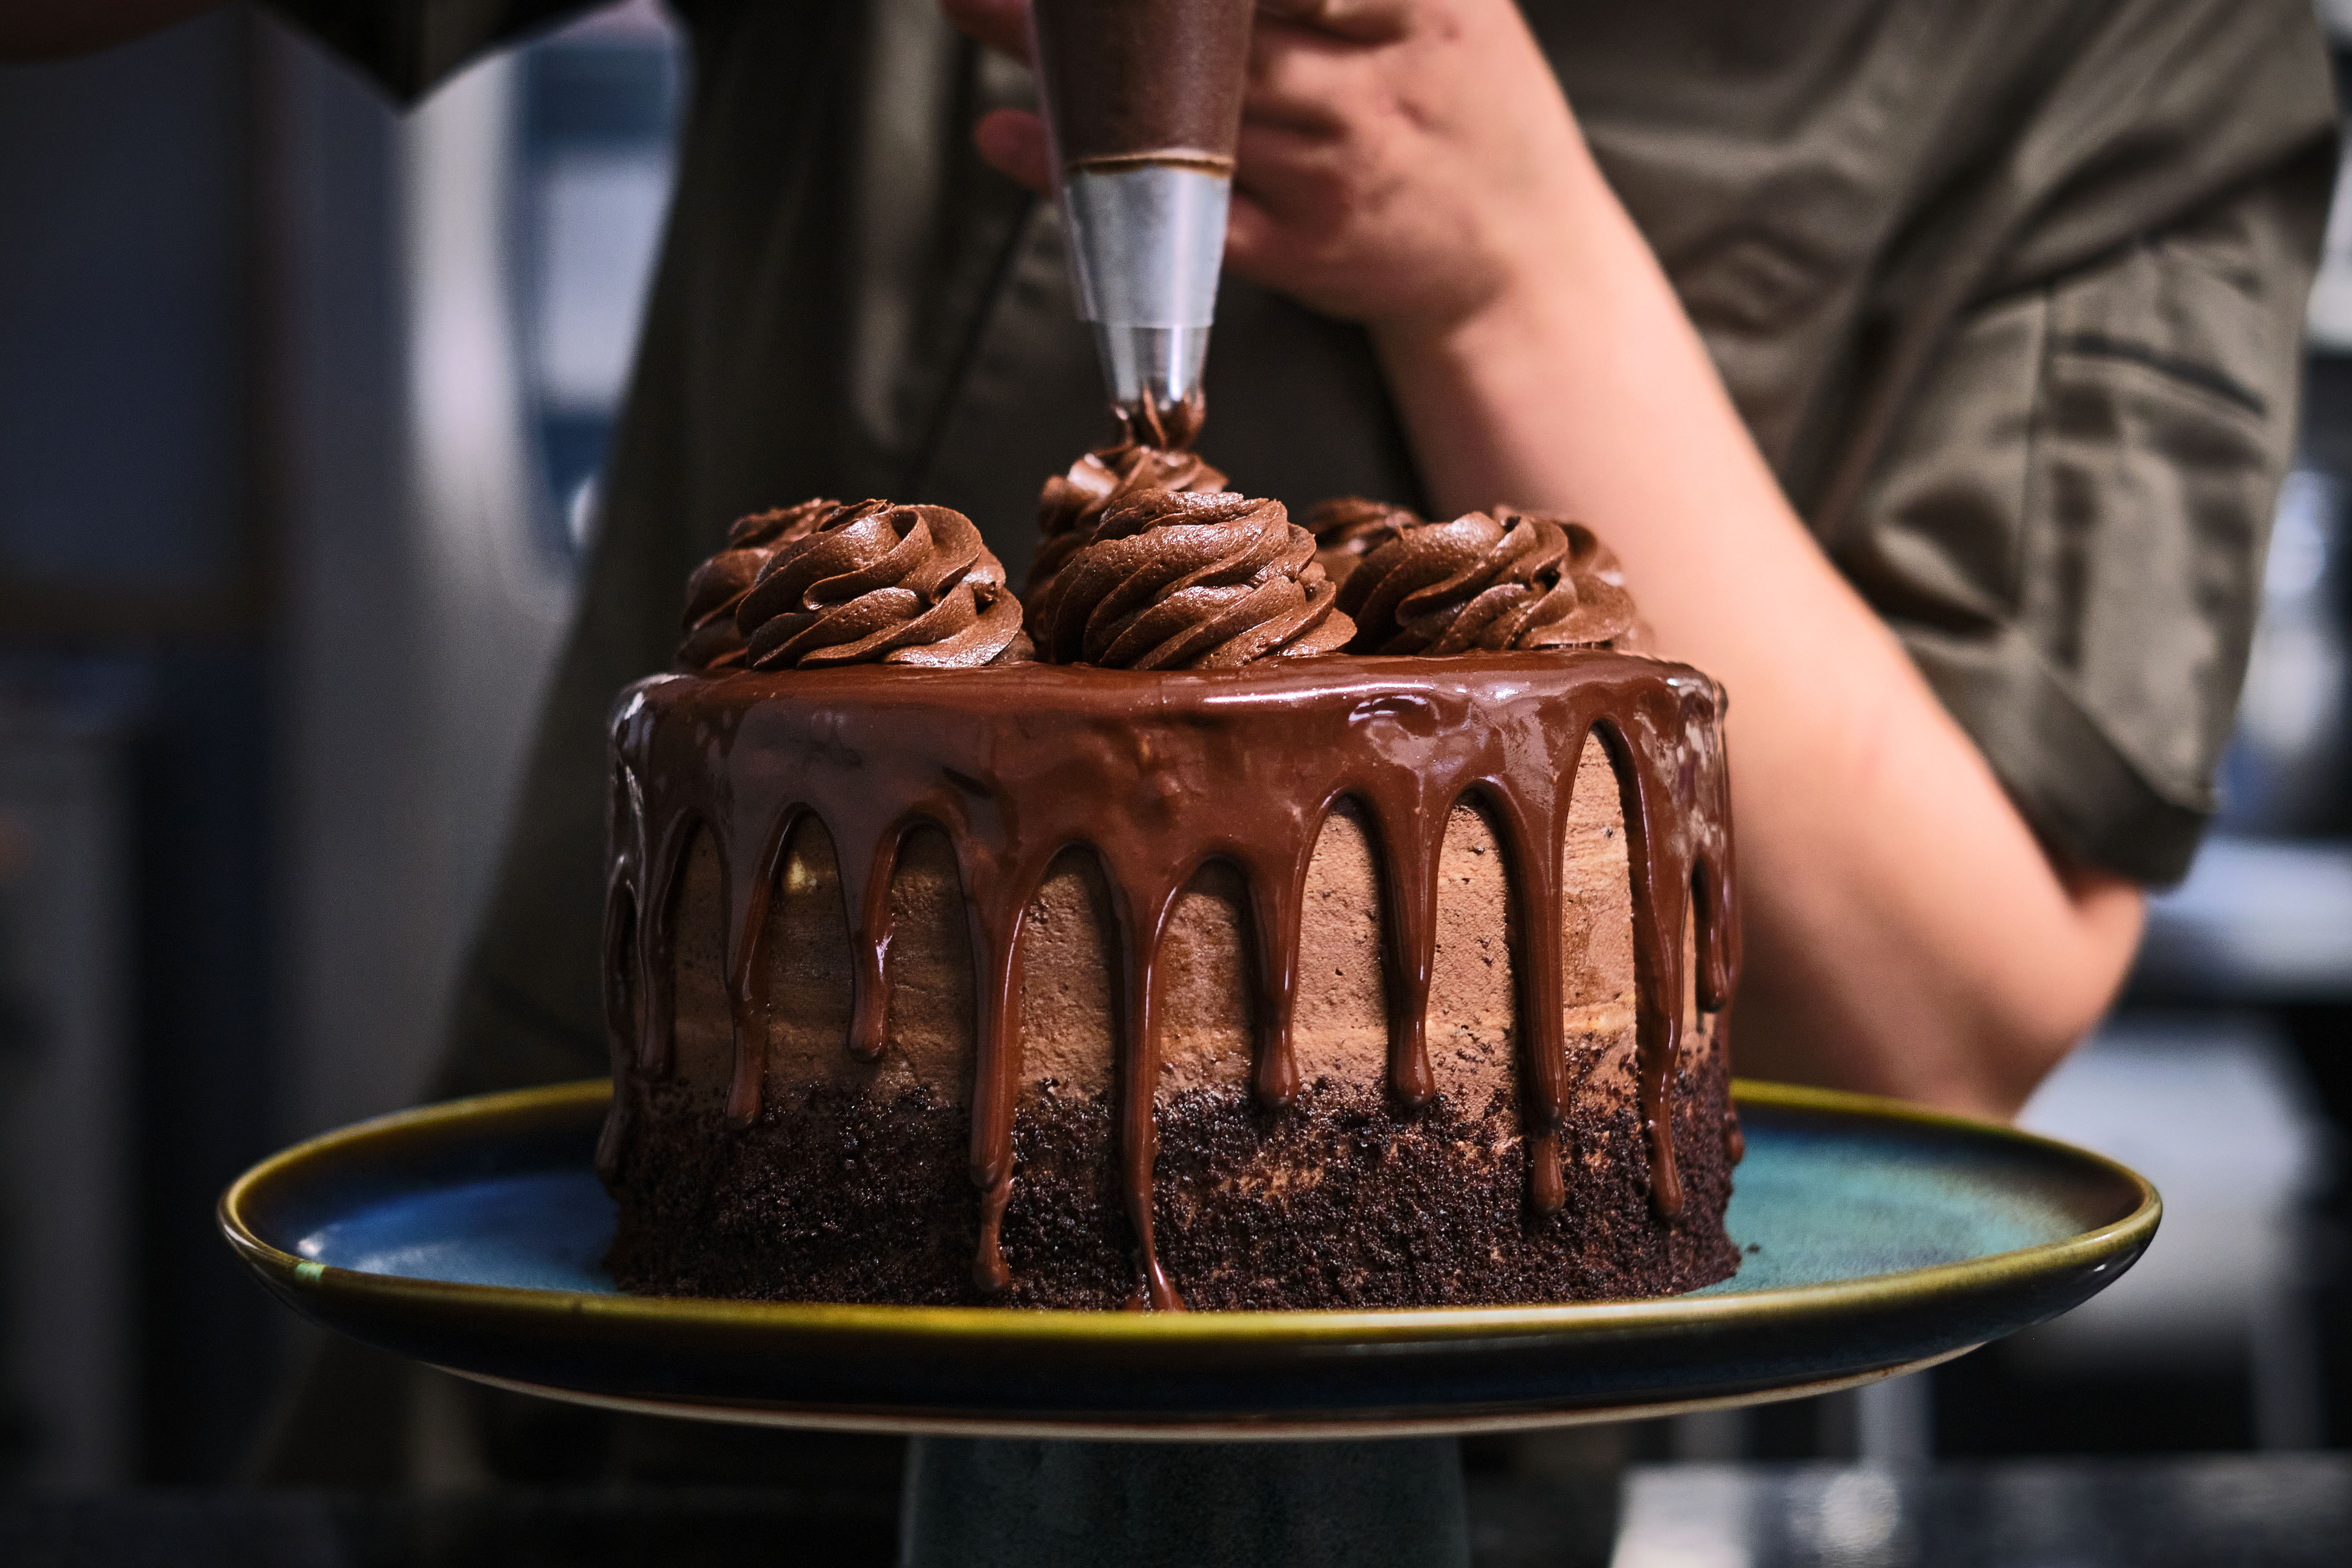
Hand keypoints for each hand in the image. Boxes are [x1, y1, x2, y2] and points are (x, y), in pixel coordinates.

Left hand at [939, 0, 1598, 339]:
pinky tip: (1013, 138)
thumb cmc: (1462, 97)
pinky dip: (1086, 181)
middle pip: (1212, 25)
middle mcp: (1370, 89)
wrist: (1519, 251)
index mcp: (1417, 5)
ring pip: (1182, 114)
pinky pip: (1175, 213)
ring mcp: (1330, 174)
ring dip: (1071, 66)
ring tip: (975, 7)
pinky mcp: (1297, 248)